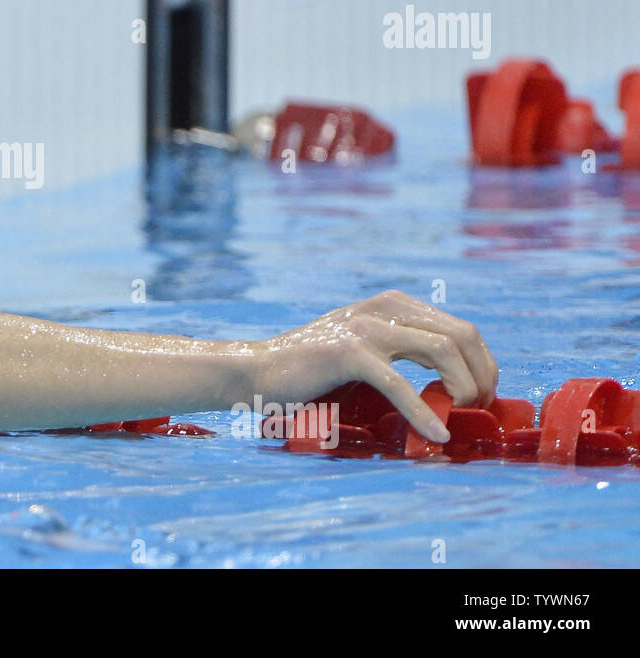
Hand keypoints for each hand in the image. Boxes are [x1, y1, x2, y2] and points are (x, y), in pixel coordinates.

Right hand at [252, 290, 497, 442]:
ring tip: (460, 415)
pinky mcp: (349, 353)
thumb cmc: (312, 371)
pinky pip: (400, 383)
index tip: (482, 396)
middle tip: (478, 409)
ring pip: (443, 350)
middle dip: (482, 375)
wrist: (257, 370)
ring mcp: (365, 327)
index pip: (462, 328)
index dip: (483, 364)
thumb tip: (453, 384)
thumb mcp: (366, 348)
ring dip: (463, 388)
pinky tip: (434, 434)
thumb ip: (402, 351)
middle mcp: (383, 308)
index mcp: (392, 305)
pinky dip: (423, 412)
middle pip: (462, 335)